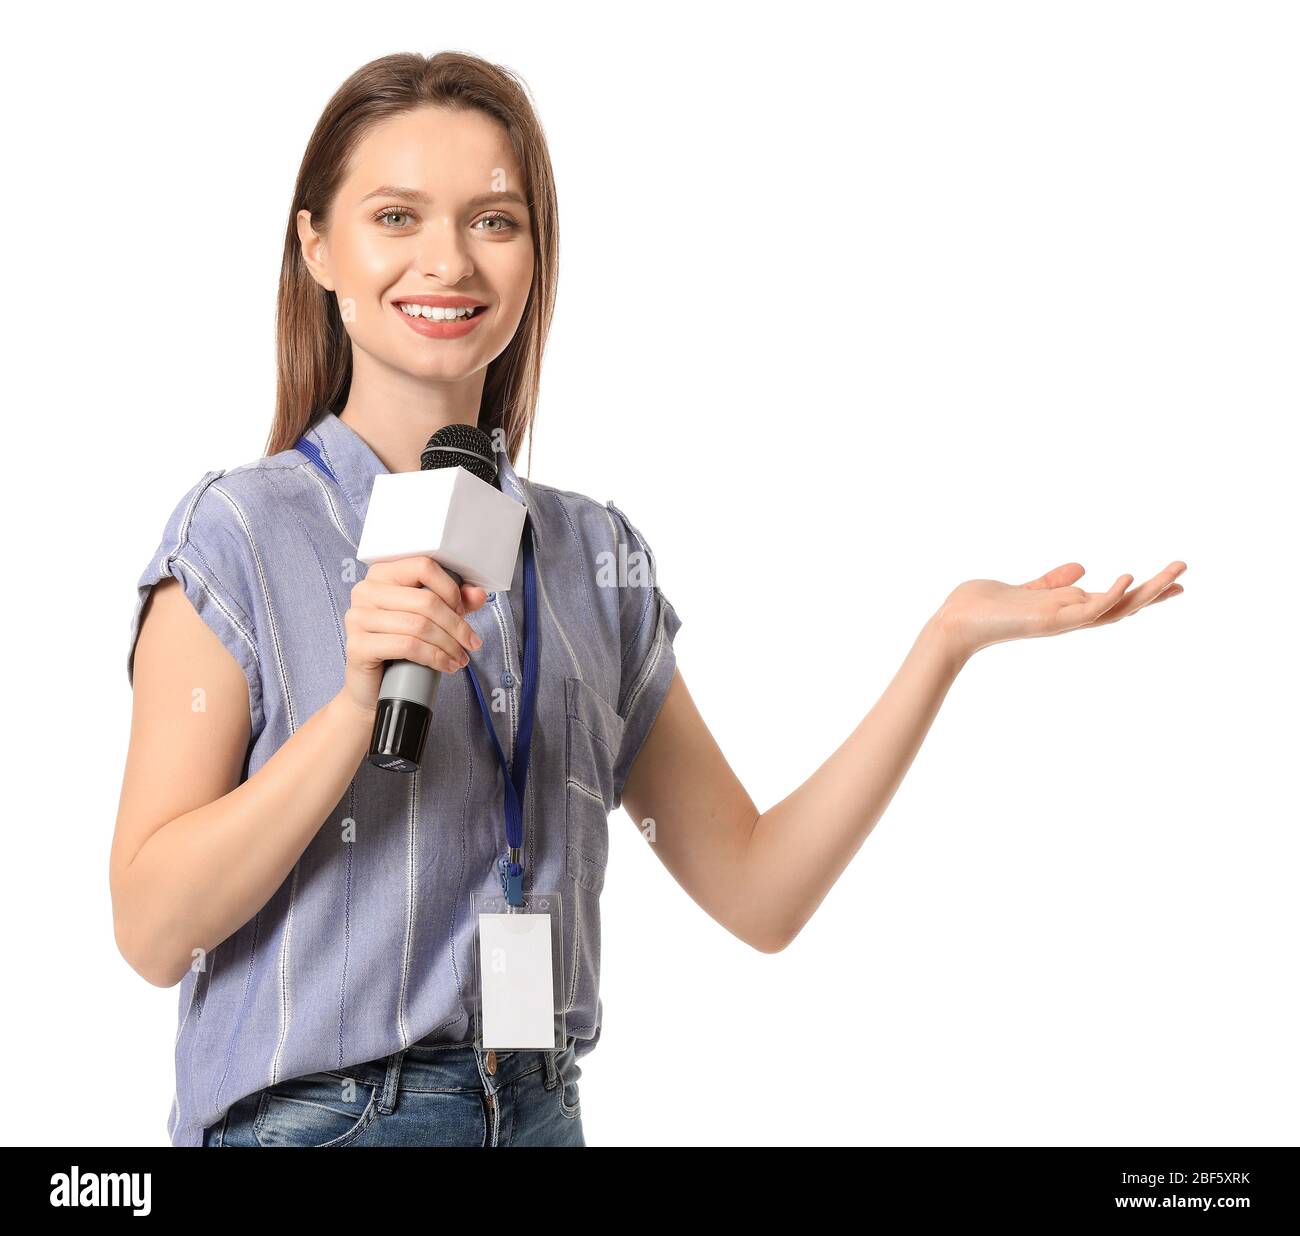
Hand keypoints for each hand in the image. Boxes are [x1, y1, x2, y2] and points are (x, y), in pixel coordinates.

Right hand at [339, 556, 489, 716]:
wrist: (373, 686)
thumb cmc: (399, 648)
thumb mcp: (430, 619)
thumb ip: (454, 602)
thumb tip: (478, 594)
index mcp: (382, 574)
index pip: (424, 566)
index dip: (451, 590)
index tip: (463, 611)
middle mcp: (365, 590)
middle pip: (425, 600)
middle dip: (456, 625)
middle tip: (470, 642)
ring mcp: (358, 617)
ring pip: (419, 625)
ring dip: (449, 644)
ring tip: (460, 658)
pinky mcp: (357, 645)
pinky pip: (407, 646)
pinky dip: (434, 657)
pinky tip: (445, 665)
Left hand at [937, 560, 1186, 660]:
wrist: (953, 623)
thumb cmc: (981, 607)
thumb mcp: (1025, 588)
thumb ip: (1052, 582)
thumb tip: (1081, 568)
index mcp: (1065, 609)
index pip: (1113, 600)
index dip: (1142, 590)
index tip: (1173, 579)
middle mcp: (1069, 617)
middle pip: (1123, 606)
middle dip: (1156, 590)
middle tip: (1186, 572)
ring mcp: (1062, 621)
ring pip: (1115, 609)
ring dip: (1147, 591)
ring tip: (1176, 571)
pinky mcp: (1049, 622)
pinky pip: (1087, 612)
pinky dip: (1110, 597)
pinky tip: (1128, 577)